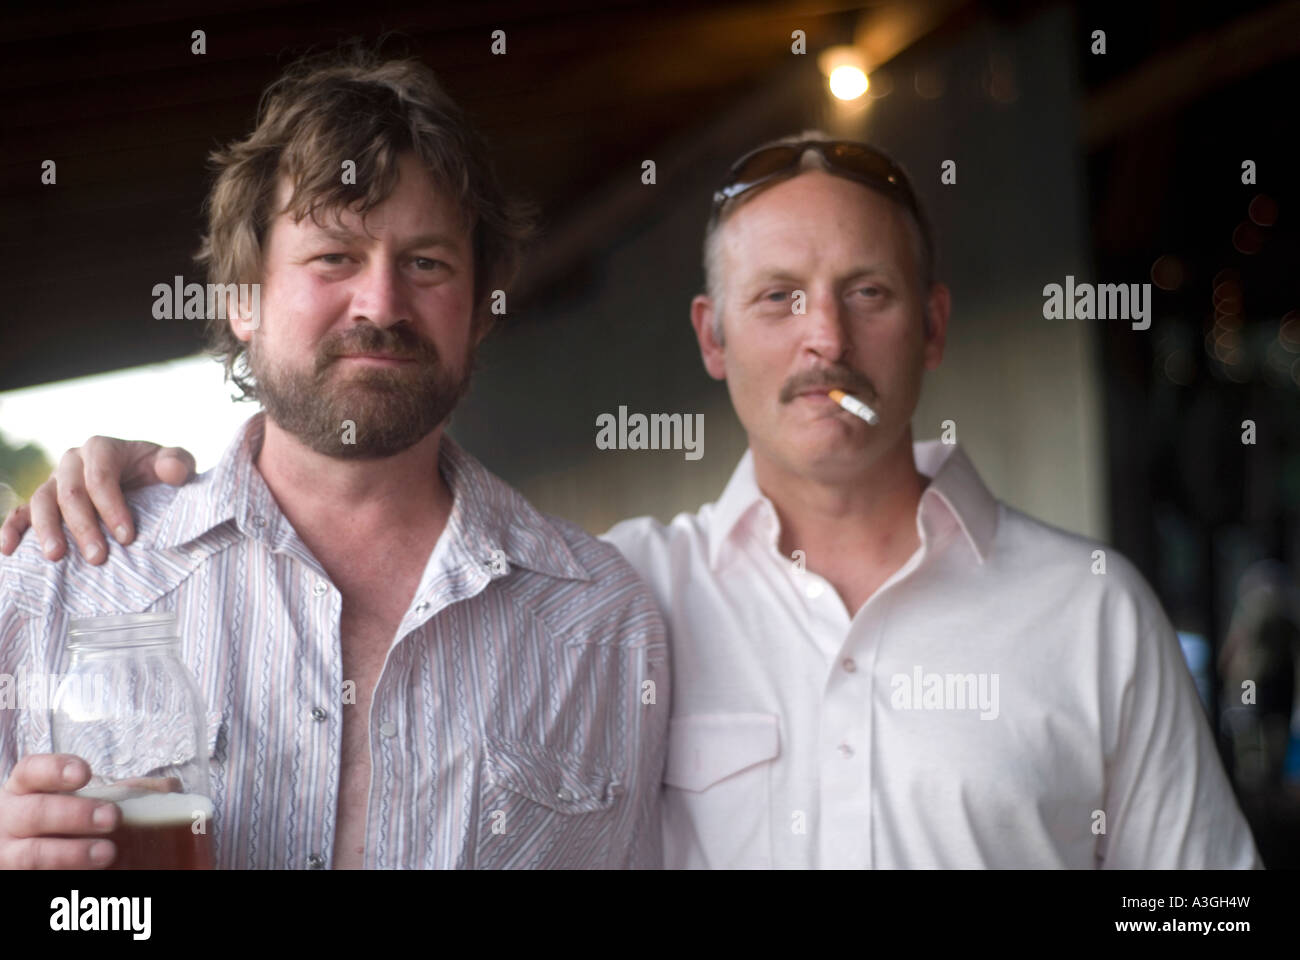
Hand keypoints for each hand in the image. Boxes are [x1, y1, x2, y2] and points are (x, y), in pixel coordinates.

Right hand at [0, 438, 194, 564]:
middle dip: (84, 527)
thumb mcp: (174, 464)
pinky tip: (9, 549)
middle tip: (98, 558)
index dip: (112, 507)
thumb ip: (177, 463)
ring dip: (47, 531)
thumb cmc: (158, 475)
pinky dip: (11, 529)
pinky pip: (20, 512)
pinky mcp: (42, 501)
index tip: (127, 537)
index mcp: (102, 449)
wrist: (143, 483)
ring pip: (41, 502)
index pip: (101, 477)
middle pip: (70, 493)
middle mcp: (73, 461)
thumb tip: (172, 470)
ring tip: (56, 557)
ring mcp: (54, 481)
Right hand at [0, 754, 119, 868]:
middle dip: (74, 814)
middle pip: (34, 813)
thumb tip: (158, 789)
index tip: (85, 773)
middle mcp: (9, 818)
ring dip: (71, 854)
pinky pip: (37, 877)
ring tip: (107, 853)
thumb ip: (108, 793)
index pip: (31, 771)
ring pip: (32, 855)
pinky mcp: (15, 876)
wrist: (32, 852)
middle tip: (111, 817)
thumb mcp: (72, 798)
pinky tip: (91, 873)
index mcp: (24, 789)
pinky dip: (65, 874)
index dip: (55, 770)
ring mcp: (7, 852)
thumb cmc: (63, 817)